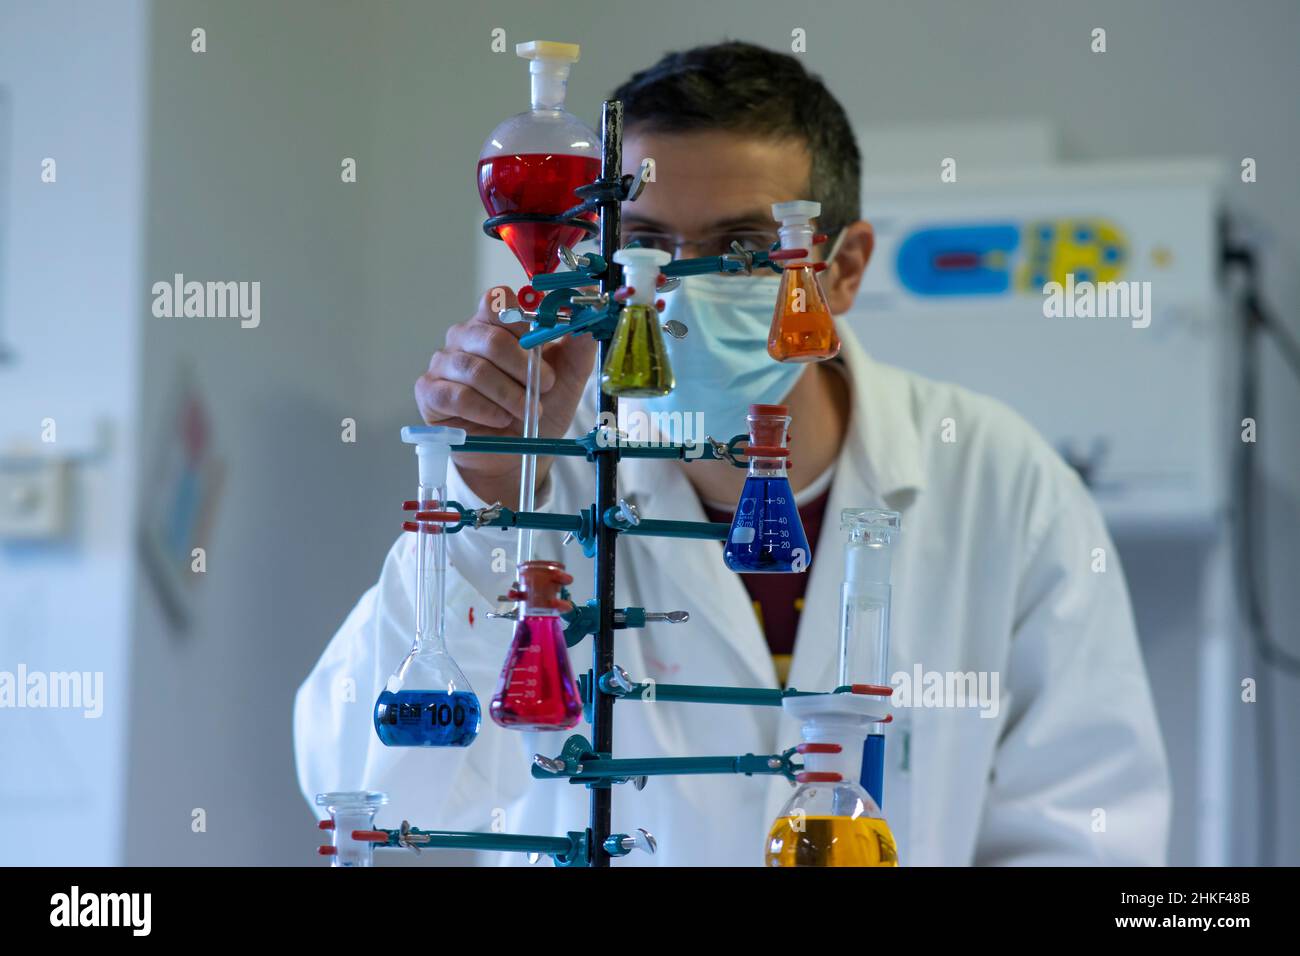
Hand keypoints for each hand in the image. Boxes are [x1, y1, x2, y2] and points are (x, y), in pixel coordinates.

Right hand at [415, 286, 596, 504]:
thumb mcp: (568, 376)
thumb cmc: (537, 409)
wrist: (518, 454)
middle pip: (489, 337)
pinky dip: (484, 410)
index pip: (498, 301)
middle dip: (524, 367)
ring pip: (474, 369)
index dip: (523, 321)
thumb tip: (592, 302)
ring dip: (508, 394)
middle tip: (544, 387)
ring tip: (525, 412)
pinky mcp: (431, 392)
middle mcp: (465, 337)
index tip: (544, 346)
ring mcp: (444, 363)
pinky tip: (499, 420)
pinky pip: (456, 395)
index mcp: (494, 323)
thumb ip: (579, 341)